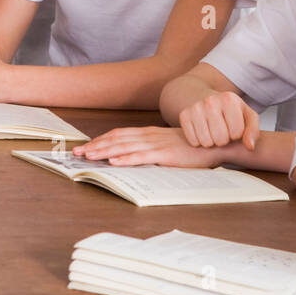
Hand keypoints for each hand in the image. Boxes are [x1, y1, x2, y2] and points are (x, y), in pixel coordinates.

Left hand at [73, 126, 223, 167]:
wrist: (218, 142)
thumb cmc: (195, 146)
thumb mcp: (170, 145)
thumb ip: (154, 149)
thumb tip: (136, 157)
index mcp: (151, 133)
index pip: (120, 134)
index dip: (102, 139)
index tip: (86, 146)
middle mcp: (150, 135)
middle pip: (117, 139)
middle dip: (95, 145)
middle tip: (76, 153)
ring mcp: (157, 144)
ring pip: (124, 146)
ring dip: (104, 151)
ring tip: (88, 156)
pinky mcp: (166, 154)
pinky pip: (141, 156)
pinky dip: (125, 158)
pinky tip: (113, 161)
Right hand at [178, 90, 259, 149]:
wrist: (206, 98)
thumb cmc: (230, 111)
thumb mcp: (247, 116)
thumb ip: (253, 131)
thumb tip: (249, 146)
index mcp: (229, 99)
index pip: (237, 133)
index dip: (236, 135)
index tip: (233, 127)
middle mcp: (210, 101)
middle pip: (221, 139)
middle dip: (223, 140)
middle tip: (222, 131)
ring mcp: (195, 108)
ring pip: (206, 142)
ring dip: (211, 142)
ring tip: (213, 132)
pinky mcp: (184, 115)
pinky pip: (193, 142)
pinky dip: (199, 141)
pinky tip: (202, 132)